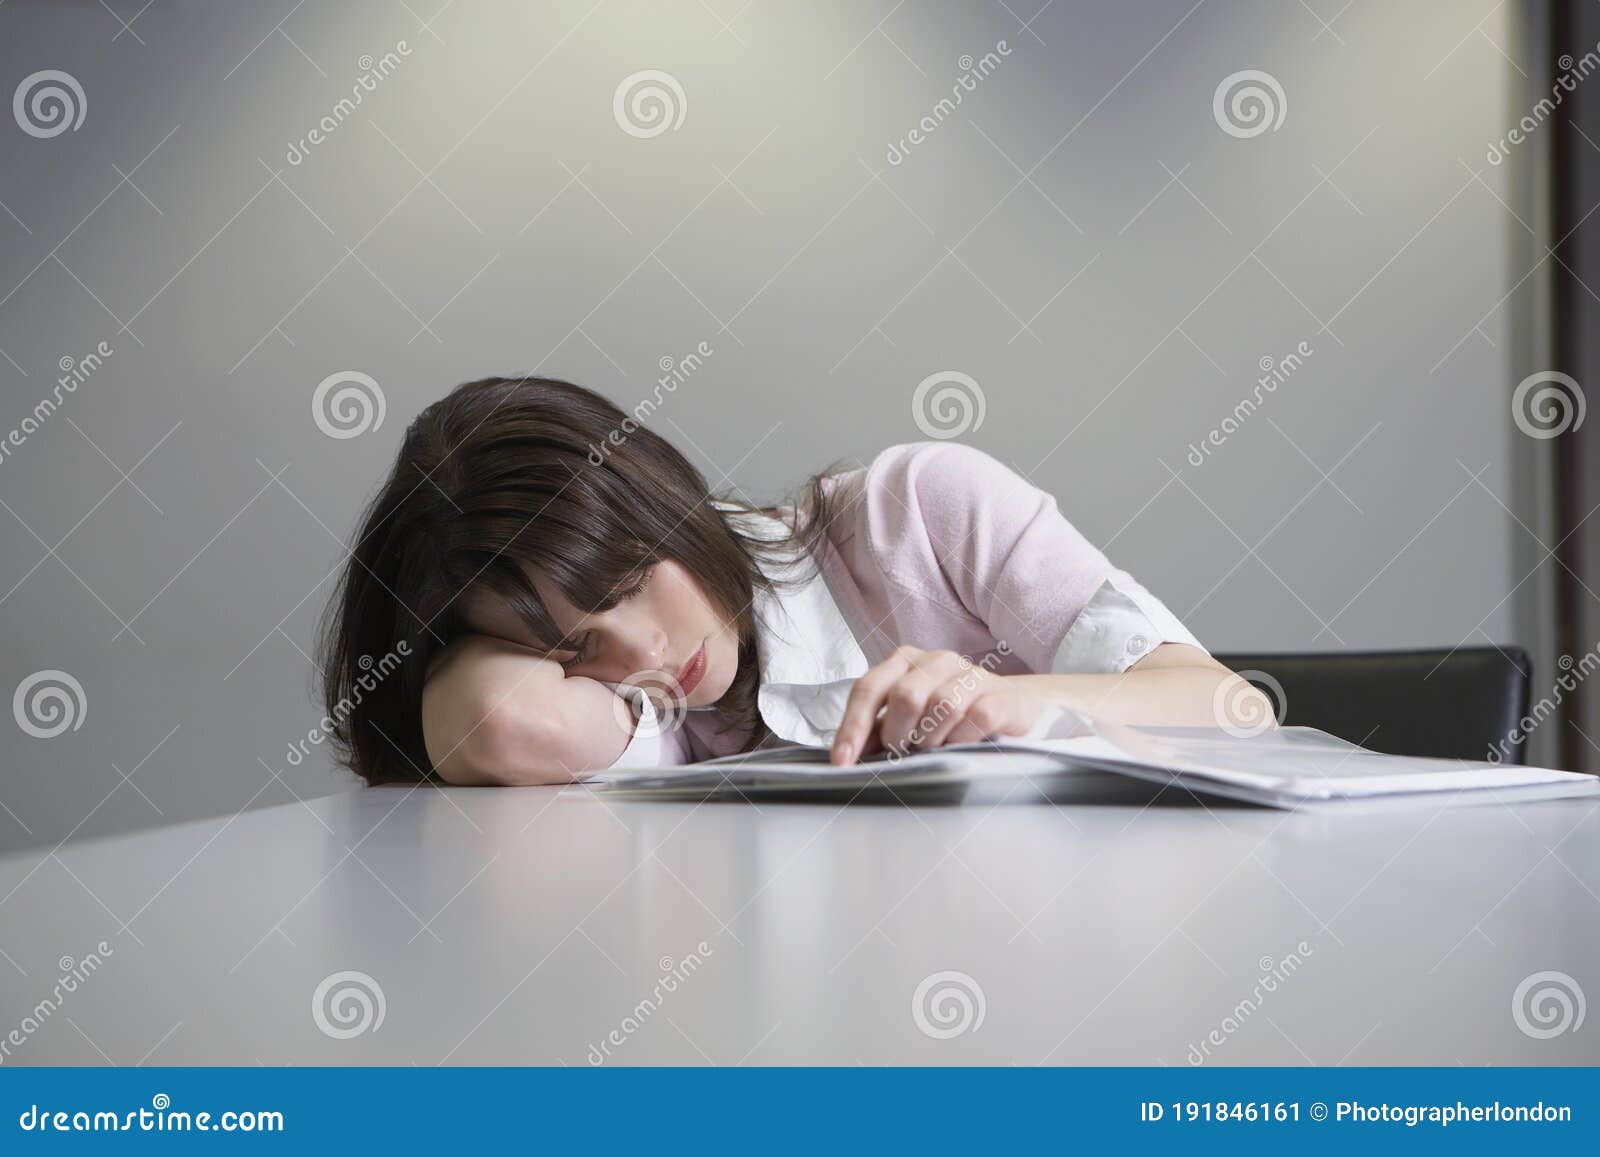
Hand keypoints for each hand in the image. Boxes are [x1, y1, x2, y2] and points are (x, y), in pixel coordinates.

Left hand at [830, 646, 1054, 764]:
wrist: (1011, 705)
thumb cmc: (950, 713)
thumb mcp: (908, 718)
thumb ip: (877, 729)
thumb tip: (847, 752)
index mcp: (904, 662)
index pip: (868, 689)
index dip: (852, 727)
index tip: (842, 761)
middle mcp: (936, 660)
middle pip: (905, 696)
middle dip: (898, 734)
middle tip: (903, 751)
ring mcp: (970, 674)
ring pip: (941, 706)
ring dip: (932, 739)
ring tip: (935, 746)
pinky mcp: (999, 694)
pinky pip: (974, 719)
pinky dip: (961, 740)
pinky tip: (960, 743)